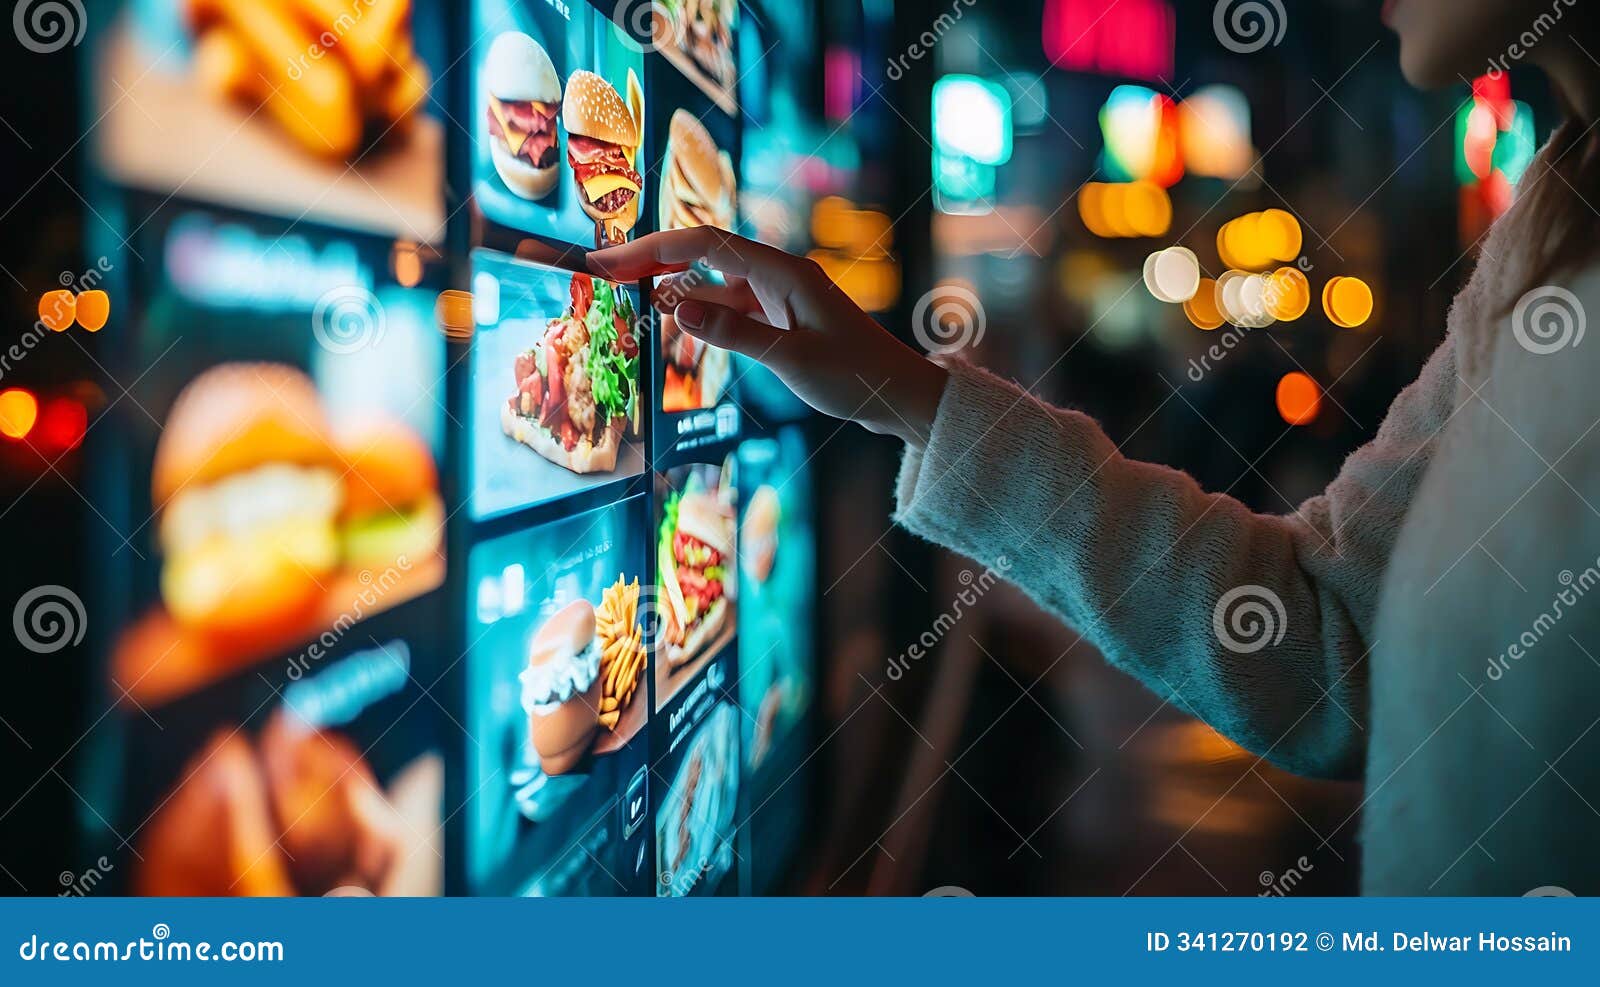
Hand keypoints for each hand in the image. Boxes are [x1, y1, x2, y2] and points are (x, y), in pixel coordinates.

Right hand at [587, 228, 948, 445]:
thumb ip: (734, 333)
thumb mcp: (791, 360)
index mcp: (783, 272)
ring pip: (714, 282)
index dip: (651, 248)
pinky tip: (677, 325)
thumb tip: (677, 307)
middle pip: (703, 255)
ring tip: (627, 298)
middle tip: (601, 272)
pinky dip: (701, 313)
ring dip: (673, 287)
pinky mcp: (783, 319)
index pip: (704, 244)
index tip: (608, 260)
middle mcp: (779, 275)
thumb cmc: (856, 378)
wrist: (901, 397)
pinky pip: (731, 307)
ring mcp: (780, 296)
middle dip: (652, 260)